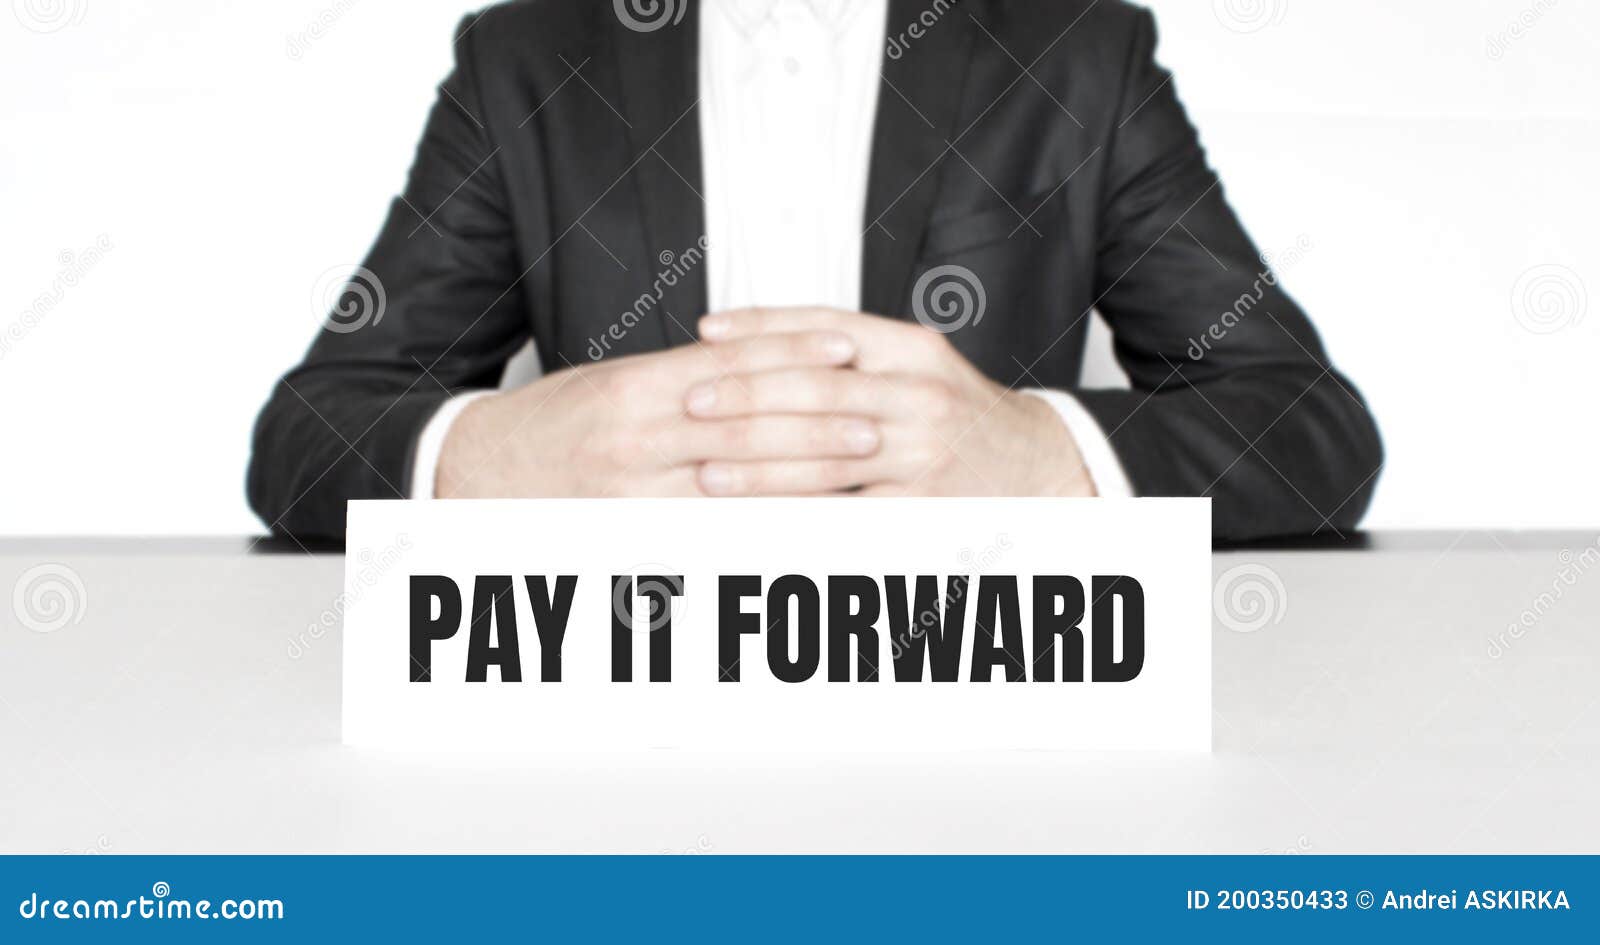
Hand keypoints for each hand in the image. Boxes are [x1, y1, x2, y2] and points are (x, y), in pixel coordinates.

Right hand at [435, 330, 883, 496]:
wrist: (478, 477)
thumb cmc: (552, 425)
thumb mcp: (613, 383)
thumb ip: (683, 377)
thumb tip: (758, 363)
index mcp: (635, 389)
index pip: (731, 366)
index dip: (794, 356)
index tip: (848, 349)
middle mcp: (637, 441)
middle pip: (746, 428)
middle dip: (817, 426)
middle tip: (877, 424)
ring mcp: (636, 496)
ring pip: (740, 487)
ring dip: (807, 481)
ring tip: (859, 472)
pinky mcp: (634, 536)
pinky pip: (717, 534)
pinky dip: (768, 528)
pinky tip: (810, 525)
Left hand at [692, 307, 1094, 496]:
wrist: (1037, 464)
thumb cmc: (957, 413)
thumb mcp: (915, 365)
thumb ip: (846, 351)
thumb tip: (747, 340)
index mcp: (912, 349)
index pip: (824, 328)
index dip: (761, 328)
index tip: (707, 334)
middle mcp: (919, 394)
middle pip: (817, 389)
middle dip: (747, 396)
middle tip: (691, 402)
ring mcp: (923, 452)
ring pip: (826, 456)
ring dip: (760, 467)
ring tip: (707, 471)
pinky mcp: (923, 506)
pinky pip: (847, 512)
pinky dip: (798, 516)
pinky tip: (758, 519)